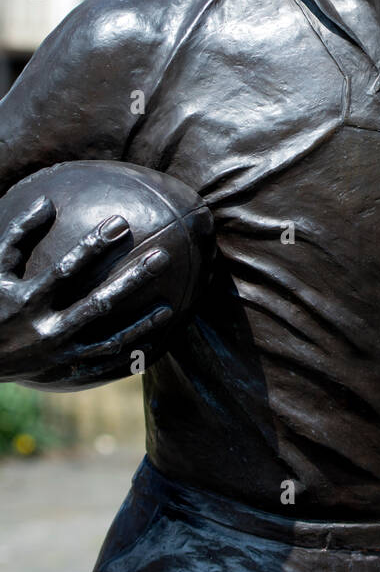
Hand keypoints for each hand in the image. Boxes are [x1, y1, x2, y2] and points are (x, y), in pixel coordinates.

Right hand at [0, 195, 172, 387]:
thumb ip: (19, 234)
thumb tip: (46, 201)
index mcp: (28, 299)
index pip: (67, 269)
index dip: (93, 245)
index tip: (120, 222)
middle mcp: (45, 328)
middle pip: (97, 303)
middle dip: (132, 279)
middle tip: (162, 257)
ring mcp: (57, 353)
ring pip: (107, 339)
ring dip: (140, 324)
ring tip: (168, 307)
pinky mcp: (63, 370)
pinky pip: (101, 362)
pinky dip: (127, 353)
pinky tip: (153, 339)